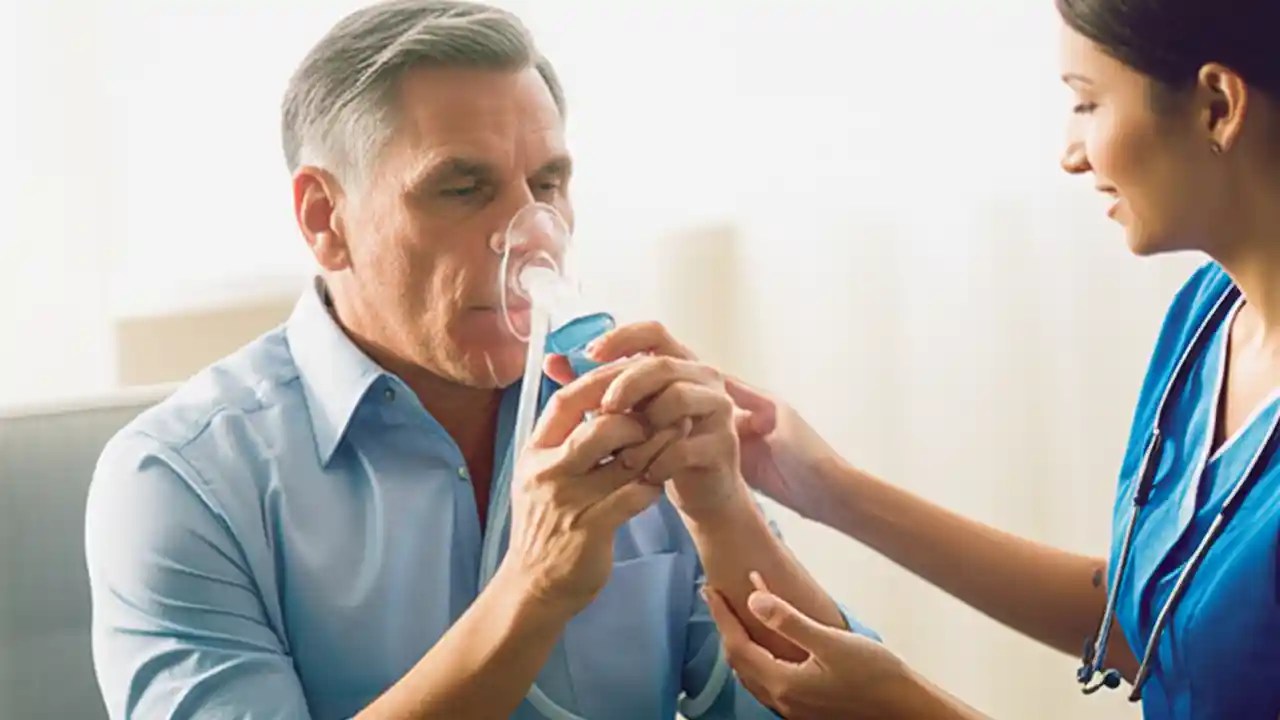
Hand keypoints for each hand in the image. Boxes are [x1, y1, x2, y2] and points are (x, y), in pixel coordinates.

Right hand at [501, 366, 681, 617]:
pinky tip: (660, 483)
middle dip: (637, 419)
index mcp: (535, 454)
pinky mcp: (592, 529)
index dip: (600, 384)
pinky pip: (636, 496)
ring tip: (672, 441)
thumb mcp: (540, 477)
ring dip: (655, 449)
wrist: (533, 586)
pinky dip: (654, 485)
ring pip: (626, 460)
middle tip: (659, 417)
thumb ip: (562, 441)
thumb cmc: (545, 525)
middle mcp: (548, 473)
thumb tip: (596, 399)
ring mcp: (569, 501)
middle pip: (600, 427)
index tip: (628, 378)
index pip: (565, 401)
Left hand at [547, 333, 743, 518]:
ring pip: (678, 398)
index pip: (653, 332)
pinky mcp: (723, 443)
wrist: (703, 490)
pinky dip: (658, 460)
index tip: (590, 353)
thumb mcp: (628, 412)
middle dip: (627, 384)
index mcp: (679, 363)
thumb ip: (595, 386)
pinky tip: (644, 474)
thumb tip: (551, 361)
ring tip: (623, 454)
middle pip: (662, 364)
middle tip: (602, 409)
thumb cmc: (661, 445)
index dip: (622, 337)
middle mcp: (703, 378)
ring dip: (643, 426)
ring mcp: (717, 408)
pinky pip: (686, 444)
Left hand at [703, 573, 913, 718]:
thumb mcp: (830, 642)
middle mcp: (782, 700)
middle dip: (725, 628)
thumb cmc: (876, 675)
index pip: (738, 645)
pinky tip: (765, 648)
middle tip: (717, 599)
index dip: (721, 615)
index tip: (709, 590)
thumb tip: (753, 597)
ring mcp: (794, 709)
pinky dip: (757, 659)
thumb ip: (789, 620)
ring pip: (751, 674)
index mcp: (783, 683)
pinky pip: (767, 682)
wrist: (905, 708)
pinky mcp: (806, 709)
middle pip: (739, 662)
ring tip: (735, 618)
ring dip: (739, 645)